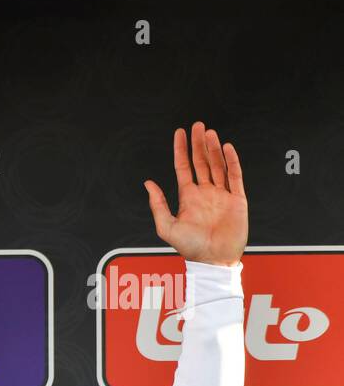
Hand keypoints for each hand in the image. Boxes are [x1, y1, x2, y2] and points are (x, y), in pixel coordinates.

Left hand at [144, 121, 246, 266]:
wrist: (214, 260)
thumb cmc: (191, 248)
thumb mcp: (167, 227)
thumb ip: (157, 205)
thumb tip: (148, 184)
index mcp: (188, 197)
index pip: (184, 167)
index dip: (181, 150)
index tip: (179, 133)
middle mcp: (205, 193)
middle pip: (201, 161)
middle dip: (198, 143)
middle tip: (197, 125)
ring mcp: (222, 194)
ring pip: (217, 165)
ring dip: (213, 148)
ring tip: (208, 133)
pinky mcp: (237, 198)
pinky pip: (235, 175)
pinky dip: (232, 161)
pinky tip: (226, 148)